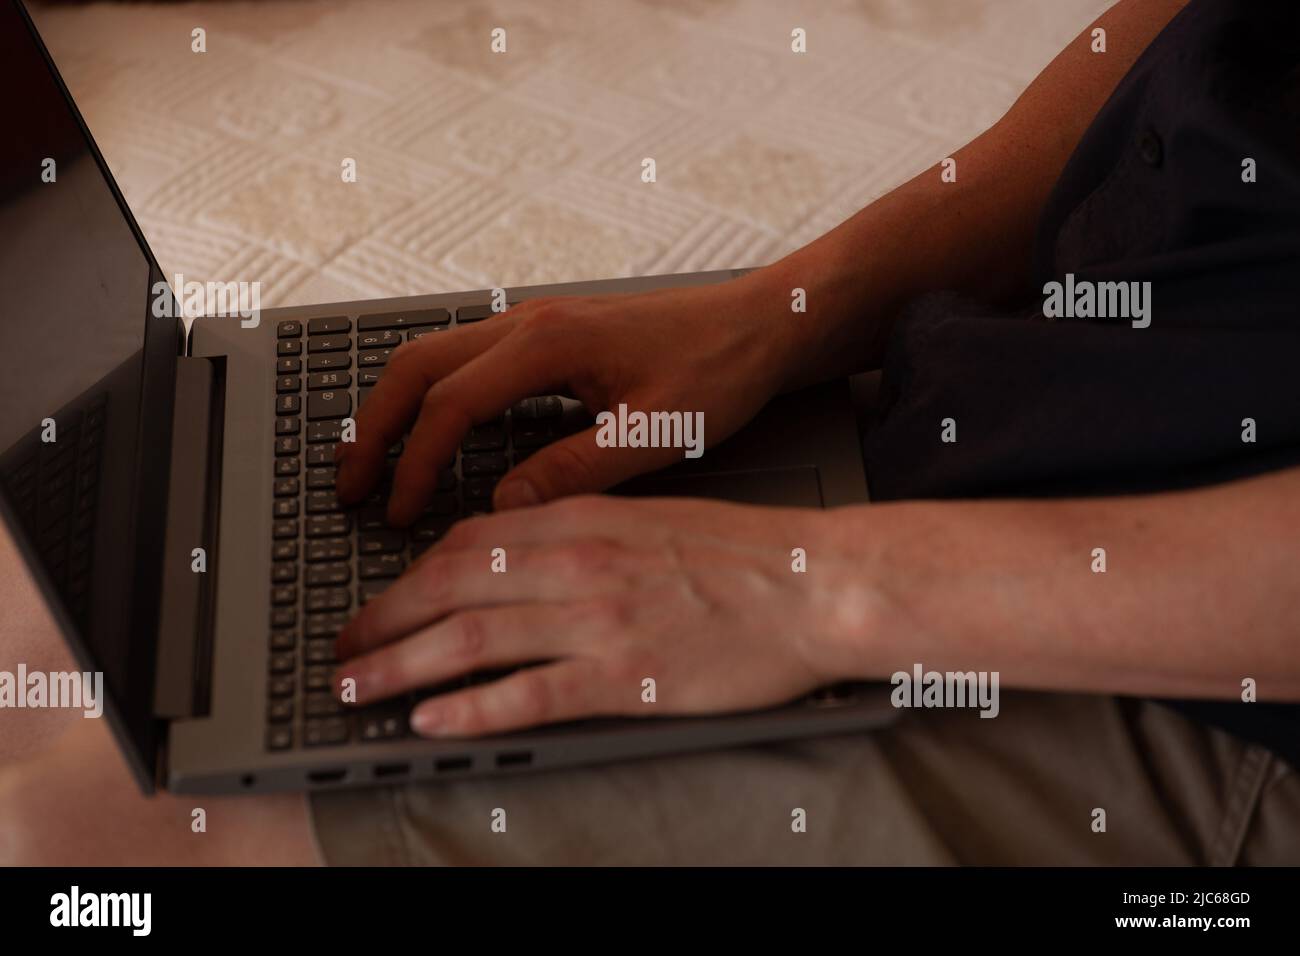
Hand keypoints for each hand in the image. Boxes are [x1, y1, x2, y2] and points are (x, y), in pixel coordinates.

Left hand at [333, 496, 869, 735]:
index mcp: (583, 519)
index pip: (468, 542)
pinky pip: (528, 695)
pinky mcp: (625, 675)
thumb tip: (525, 555)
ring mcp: (598, 620)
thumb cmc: (743, 553)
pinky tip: (434, 721)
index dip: (410, 575)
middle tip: (345, 649)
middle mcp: (576, 563)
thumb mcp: (651, 517)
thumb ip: (584, 533)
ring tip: (358, 689)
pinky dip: (470, 711)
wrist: (813, 581)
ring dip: (401, 665)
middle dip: (383, 620)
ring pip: (471, 639)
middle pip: (450, 588)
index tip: (385, 599)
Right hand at [334, 273, 800, 524]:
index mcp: (549, 344)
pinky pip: (466, 362)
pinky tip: (432, 436)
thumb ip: (574, 470)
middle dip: (373, 428)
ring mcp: (536, 324)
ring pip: (434, 358)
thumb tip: (503, 509)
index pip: (452, 406)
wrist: (759, 323)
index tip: (399, 513)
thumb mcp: (655, 432)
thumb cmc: (719, 370)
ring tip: (370, 464)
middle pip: (417, 368)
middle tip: (349, 487)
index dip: (417, 464)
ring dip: (395, 409)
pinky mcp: (549, 336)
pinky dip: (431, 399)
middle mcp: (530, 324)